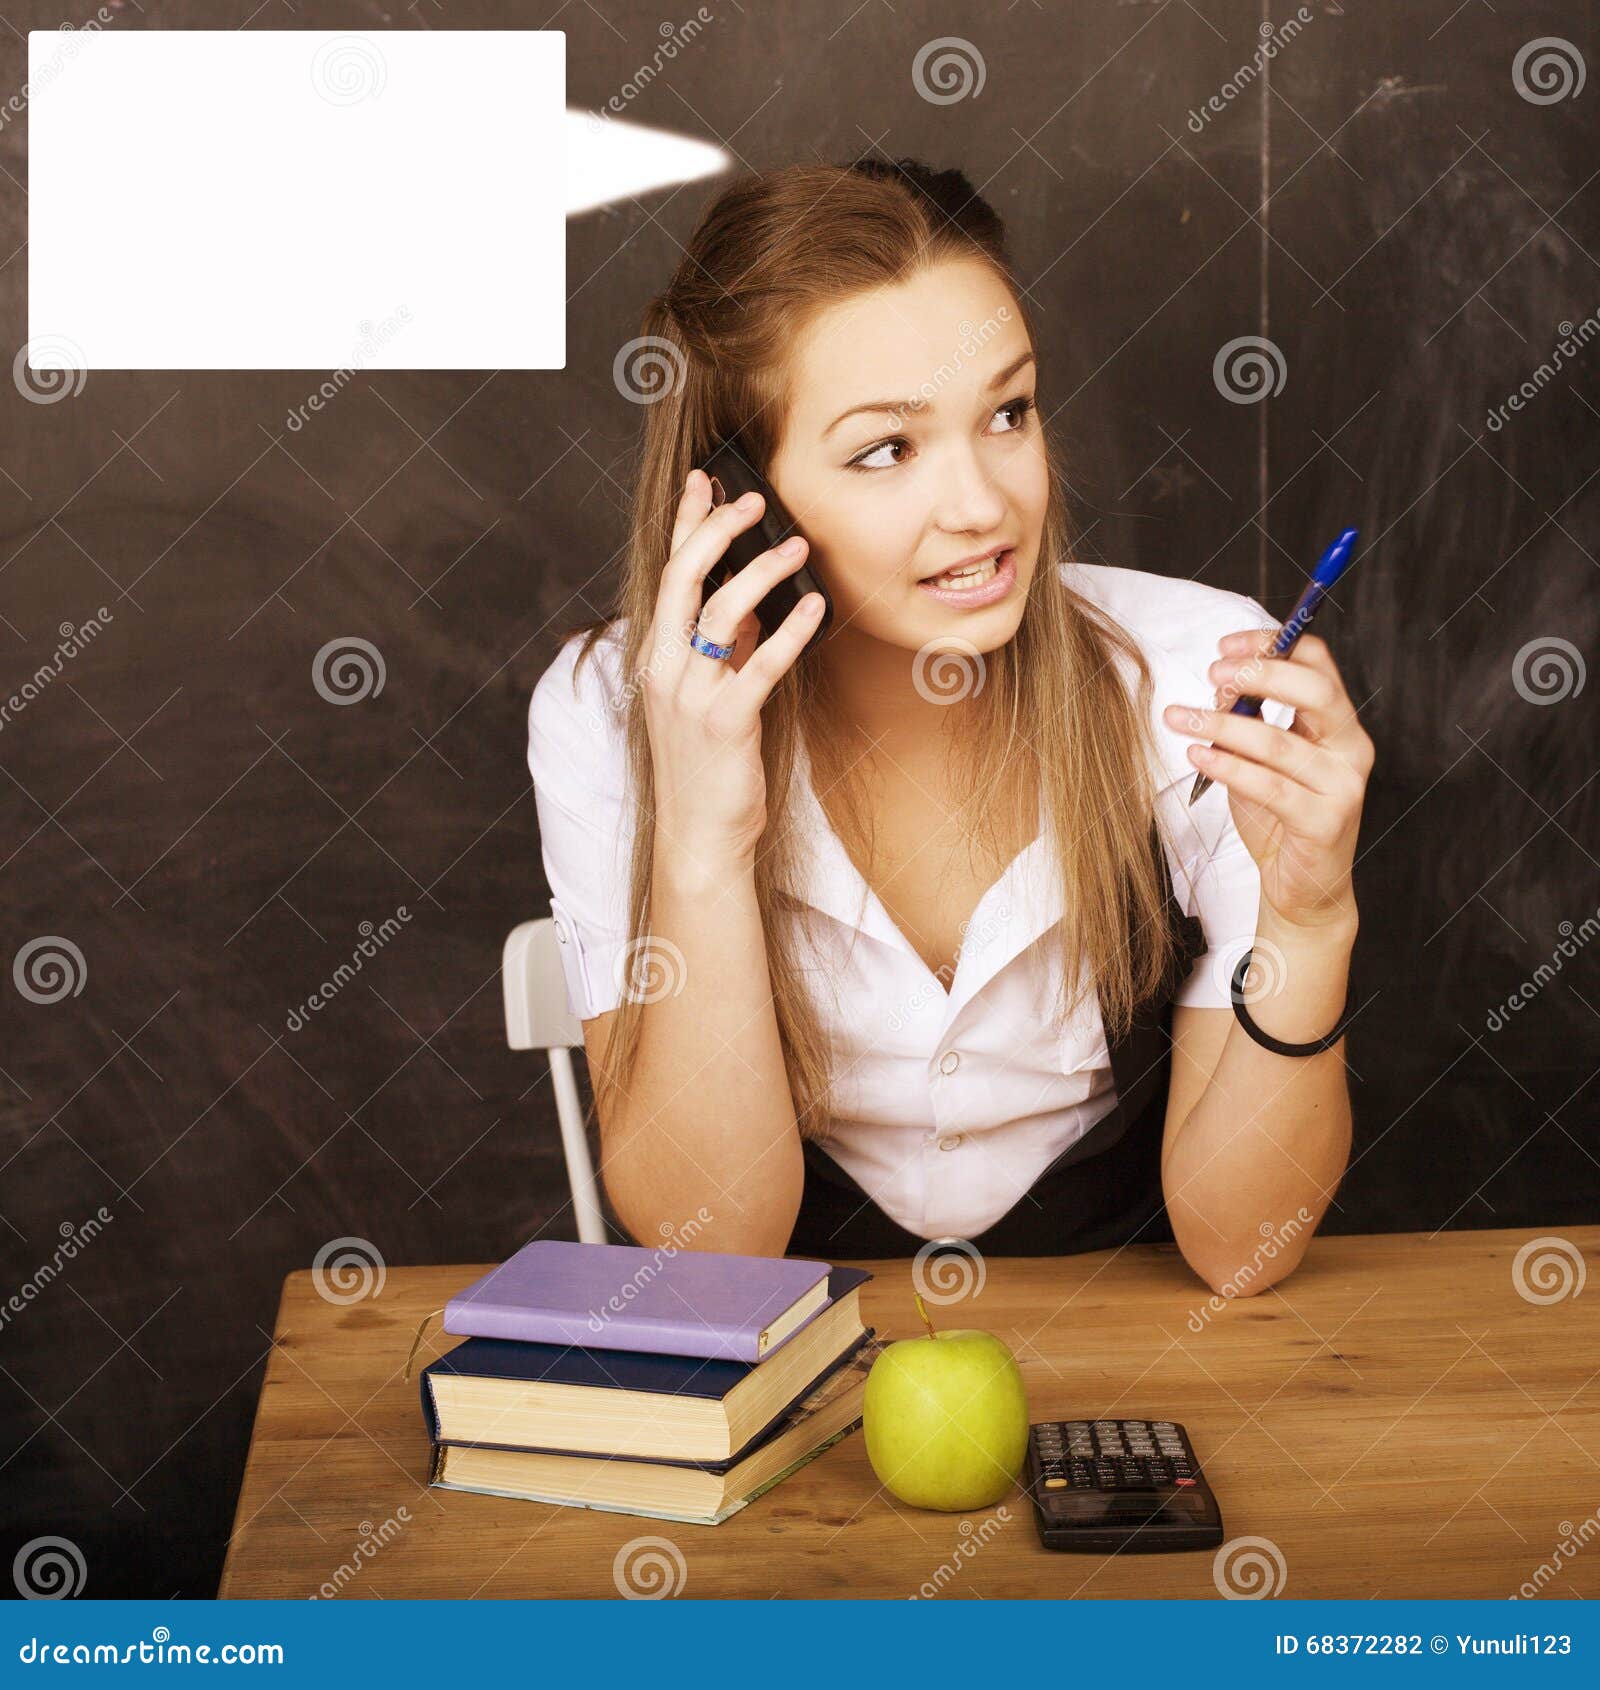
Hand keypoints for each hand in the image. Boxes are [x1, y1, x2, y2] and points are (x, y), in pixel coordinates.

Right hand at [643, 467, 824, 870]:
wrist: (699, 835)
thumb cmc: (708, 767)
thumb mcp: (711, 695)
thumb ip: (726, 649)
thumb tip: (754, 602)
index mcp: (658, 658)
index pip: (668, 574)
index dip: (685, 524)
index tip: (706, 482)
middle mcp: (666, 670)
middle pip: (682, 579)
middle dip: (716, 530)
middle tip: (754, 499)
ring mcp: (691, 697)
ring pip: (720, 613)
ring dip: (761, 572)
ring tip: (798, 547)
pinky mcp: (725, 724)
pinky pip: (760, 666)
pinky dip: (791, 631)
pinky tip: (816, 608)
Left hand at [1164, 631, 1373, 930]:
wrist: (1304, 886)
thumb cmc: (1280, 815)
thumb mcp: (1262, 758)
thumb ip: (1249, 720)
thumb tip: (1219, 682)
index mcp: (1339, 723)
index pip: (1319, 664)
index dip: (1273, 645)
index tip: (1225, 645)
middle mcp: (1351, 748)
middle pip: (1312, 691)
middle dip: (1257, 674)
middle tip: (1211, 674)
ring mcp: (1343, 785)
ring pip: (1278, 742)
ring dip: (1221, 724)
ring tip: (1180, 716)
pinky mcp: (1325, 821)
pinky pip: (1269, 786)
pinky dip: (1227, 767)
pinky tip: (1197, 754)